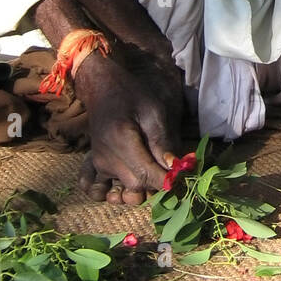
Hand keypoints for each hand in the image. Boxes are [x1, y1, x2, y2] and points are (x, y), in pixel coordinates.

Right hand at [74, 47, 183, 204]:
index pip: (147, 175)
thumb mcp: (153, 111)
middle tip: (172, 171)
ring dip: (143, 190)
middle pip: (137, 186)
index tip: (182, 178)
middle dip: (158, 183)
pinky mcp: (97, 166)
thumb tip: (175, 168)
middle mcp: (106, 158)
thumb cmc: (131, 96)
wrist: (103, 89)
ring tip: (154, 174)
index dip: (167, 181)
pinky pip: (103, 190)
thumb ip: (162, 141)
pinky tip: (132, 182)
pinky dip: (119, 191)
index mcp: (121, 141)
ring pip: (126, 190)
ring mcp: (100, 164)